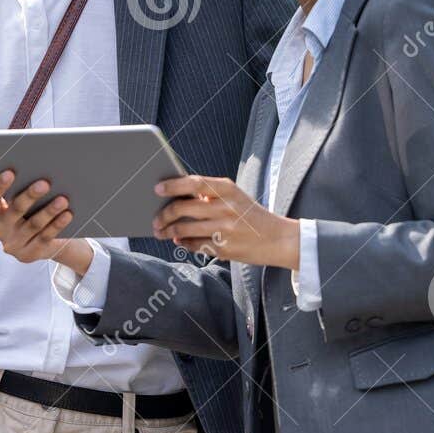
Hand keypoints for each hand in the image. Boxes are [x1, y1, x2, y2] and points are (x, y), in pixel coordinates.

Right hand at [0, 170, 92, 274]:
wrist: (41, 243)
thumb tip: (32, 163)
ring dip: (48, 211)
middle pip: (14, 211)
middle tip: (45, 183)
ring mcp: (14, 244)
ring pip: (33, 225)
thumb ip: (20, 187)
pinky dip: (57, 225)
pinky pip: (45, 238)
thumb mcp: (21, 201)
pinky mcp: (29, 255)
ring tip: (63, 199)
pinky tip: (67, 214)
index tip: (10, 172)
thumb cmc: (30, 211)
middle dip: (29, 196)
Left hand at [151, 174, 297, 266]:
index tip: (157, 188)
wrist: (279, 239)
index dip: (172, 185)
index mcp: (228, 190)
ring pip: (183, 230)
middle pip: (182, 208)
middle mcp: (225, 208)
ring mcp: (224, 230)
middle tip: (155, 219)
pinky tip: (179, 241)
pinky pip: (194, 245)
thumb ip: (209, 195)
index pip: (194, 183)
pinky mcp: (223, 249)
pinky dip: (183, 243)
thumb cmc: (250, 215)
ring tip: (160, 232)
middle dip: (163, 215)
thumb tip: (175, 196)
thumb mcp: (235, 197)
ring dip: (167, 232)